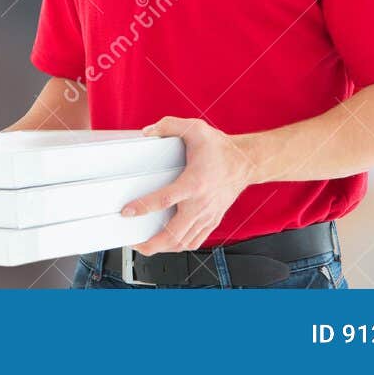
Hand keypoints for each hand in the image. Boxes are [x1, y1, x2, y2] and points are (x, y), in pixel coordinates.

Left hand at [121, 116, 254, 253]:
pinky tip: (168, 244)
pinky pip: (195, 242)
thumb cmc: (221, 149)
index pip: (165, 199)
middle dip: (152, 243)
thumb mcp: (195, 128)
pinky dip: (179, 247)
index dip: (143, 207)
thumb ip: (170, 126)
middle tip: (134, 242)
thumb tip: (148, 131)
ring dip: (163, 248)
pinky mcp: (212, 221)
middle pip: (174, 234)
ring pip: (184, 243)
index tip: (127, 212)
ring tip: (147, 246)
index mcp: (194, 182)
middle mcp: (200, 204)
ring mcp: (207, 215)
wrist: (246, 162)